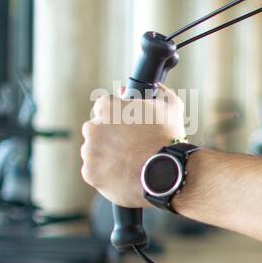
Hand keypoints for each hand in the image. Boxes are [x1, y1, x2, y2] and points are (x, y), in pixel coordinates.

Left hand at [80, 83, 184, 207]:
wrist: (170, 176)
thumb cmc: (170, 140)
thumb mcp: (171, 107)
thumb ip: (158, 92)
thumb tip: (149, 87)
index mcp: (107, 108)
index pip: (103, 106)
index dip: (117, 115)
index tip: (128, 126)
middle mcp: (93, 128)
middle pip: (96, 130)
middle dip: (109, 136)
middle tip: (131, 146)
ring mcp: (90, 152)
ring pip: (94, 152)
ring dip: (107, 155)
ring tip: (130, 163)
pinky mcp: (90, 174)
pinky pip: (94, 172)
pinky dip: (106, 174)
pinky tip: (125, 174)